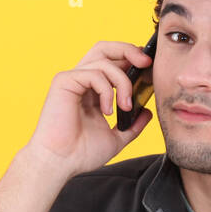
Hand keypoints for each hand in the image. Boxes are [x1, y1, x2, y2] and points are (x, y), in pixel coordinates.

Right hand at [25, 41, 155, 177]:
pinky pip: (93, 73)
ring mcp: (72, 79)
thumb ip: (132, 125)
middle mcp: (81, 80)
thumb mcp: (116, 138)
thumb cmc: (81, 153)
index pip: (113, 62)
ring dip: (122, 81)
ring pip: (103, 60)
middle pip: (106, 48)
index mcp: (92, 90)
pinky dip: (106, 90)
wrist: (60, 163)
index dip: (132, 60)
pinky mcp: (64, 82)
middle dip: (129, 50)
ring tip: (125, 107)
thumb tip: (147, 112)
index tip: (149, 72)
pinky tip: (107, 111)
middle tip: (146, 64)